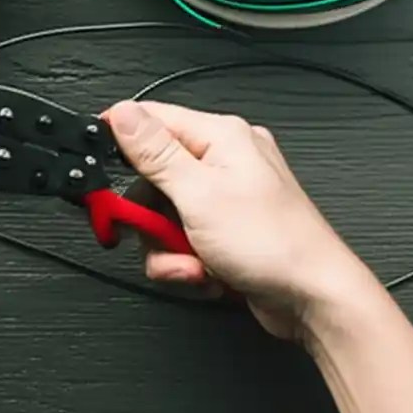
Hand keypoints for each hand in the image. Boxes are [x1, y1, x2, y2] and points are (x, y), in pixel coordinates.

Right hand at [105, 101, 377, 340]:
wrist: (314, 299)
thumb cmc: (275, 243)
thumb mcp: (198, 193)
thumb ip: (154, 152)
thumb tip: (122, 113)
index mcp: (221, 137)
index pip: (150, 120)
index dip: (118, 144)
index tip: (98, 172)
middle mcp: (224, 162)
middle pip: (151, 177)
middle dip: (147, 216)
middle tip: (149, 232)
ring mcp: (225, 199)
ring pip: (162, 216)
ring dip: (166, 248)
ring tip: (189, 263)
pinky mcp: (225, 231)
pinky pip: (182, 239)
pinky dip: (185, 261)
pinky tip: (204, 273)